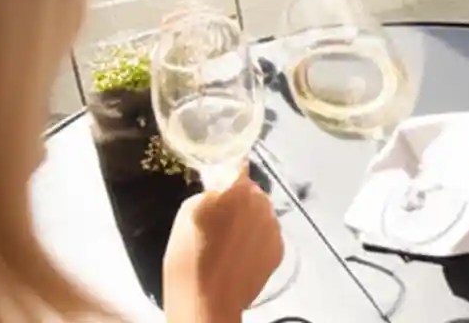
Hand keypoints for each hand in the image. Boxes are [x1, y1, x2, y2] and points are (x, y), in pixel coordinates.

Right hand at [163, 167, 283, 321]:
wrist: (207, 301)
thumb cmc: (190, 255)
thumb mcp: (188, 211)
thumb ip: (211, 192)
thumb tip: (221, 188)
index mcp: (239, 188)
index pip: (239, 167)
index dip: (229, 173)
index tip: (221, 181)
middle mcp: (263, 203)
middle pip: (253, 192)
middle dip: (240, 200)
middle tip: (220, 219)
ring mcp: (275, 228)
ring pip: (262, 214)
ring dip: (250, 221)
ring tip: (230, 242)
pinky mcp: (280, 251)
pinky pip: (267, 236)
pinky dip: (257, 241)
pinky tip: (240, 255)